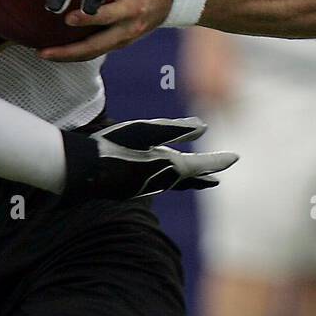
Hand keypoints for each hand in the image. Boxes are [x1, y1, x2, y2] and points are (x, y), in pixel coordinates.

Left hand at [37, 0, 172, 61]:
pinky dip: (76, 52)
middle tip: (43, 51)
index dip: (88, 18)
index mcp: (134, 7)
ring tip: (42, 53)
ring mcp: (125, 39)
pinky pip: (96, 50)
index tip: (68, 18)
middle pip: (96, 47)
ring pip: (94, 53)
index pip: (108, 16)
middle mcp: (129, 28)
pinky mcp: (121, 42)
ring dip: (68, 56)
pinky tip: (56, 48)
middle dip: (68, 52)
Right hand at [60, 116, 236, 201]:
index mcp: (168, 167)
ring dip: (185, 180)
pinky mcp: (129, 189)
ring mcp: (143, 187)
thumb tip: (205, 126)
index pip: (201, 165)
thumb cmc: (114, 145)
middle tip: (217, 181)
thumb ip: (176, 129)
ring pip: (171, 183)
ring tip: (194, 177)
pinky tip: (158, 175)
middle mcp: (159, 181)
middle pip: (188, 180)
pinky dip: (165, 180)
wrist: (79, 170)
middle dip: (203, 178)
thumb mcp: (146, 130)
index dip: (218, 161)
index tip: (236, 157)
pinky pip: (154, 183)